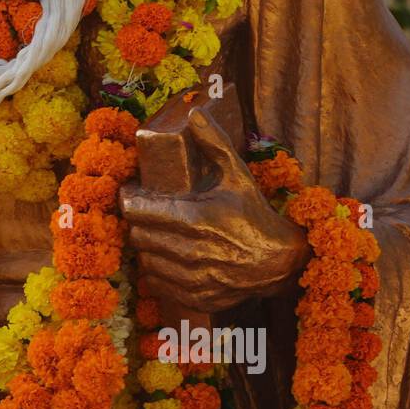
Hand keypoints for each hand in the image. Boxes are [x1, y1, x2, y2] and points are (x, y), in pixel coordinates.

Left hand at [118, 107, 308, 311]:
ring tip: (160, 233)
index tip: (132, 191)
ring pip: (144, 259)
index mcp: (195, 218)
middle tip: (148, 211)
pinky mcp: (192, 298)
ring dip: (148, 246)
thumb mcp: (237, 174)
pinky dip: (158, 270)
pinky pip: (156, 282)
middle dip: (139, 221)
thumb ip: (213, 142)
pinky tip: (170, 256)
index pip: (136, 210)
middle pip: (137, 234)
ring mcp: (190, 278)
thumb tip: (194, 111)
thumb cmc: (255, 214)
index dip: (129, 198)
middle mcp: (189, 251)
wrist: (280, 262)